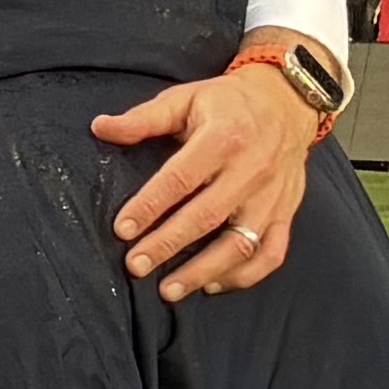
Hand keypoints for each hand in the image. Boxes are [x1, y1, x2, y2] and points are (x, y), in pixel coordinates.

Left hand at [89, 37, 329, 297]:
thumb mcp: (186, 98)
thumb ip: (144, 118)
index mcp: (223, 138)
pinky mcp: (286, 212)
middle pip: (207, 216)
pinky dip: (244, 275)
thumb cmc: (228, 103)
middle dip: (168, 245)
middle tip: (135, 266)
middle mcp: (252, 171)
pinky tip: (212, 285)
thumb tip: (100, 127)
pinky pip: (271, 252)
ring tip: (168, 290)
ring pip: (240, 243)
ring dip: (203, 270)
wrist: (288, 103)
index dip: (149, 206)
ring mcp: (272, 196)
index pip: (180, 179)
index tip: (121, 229)